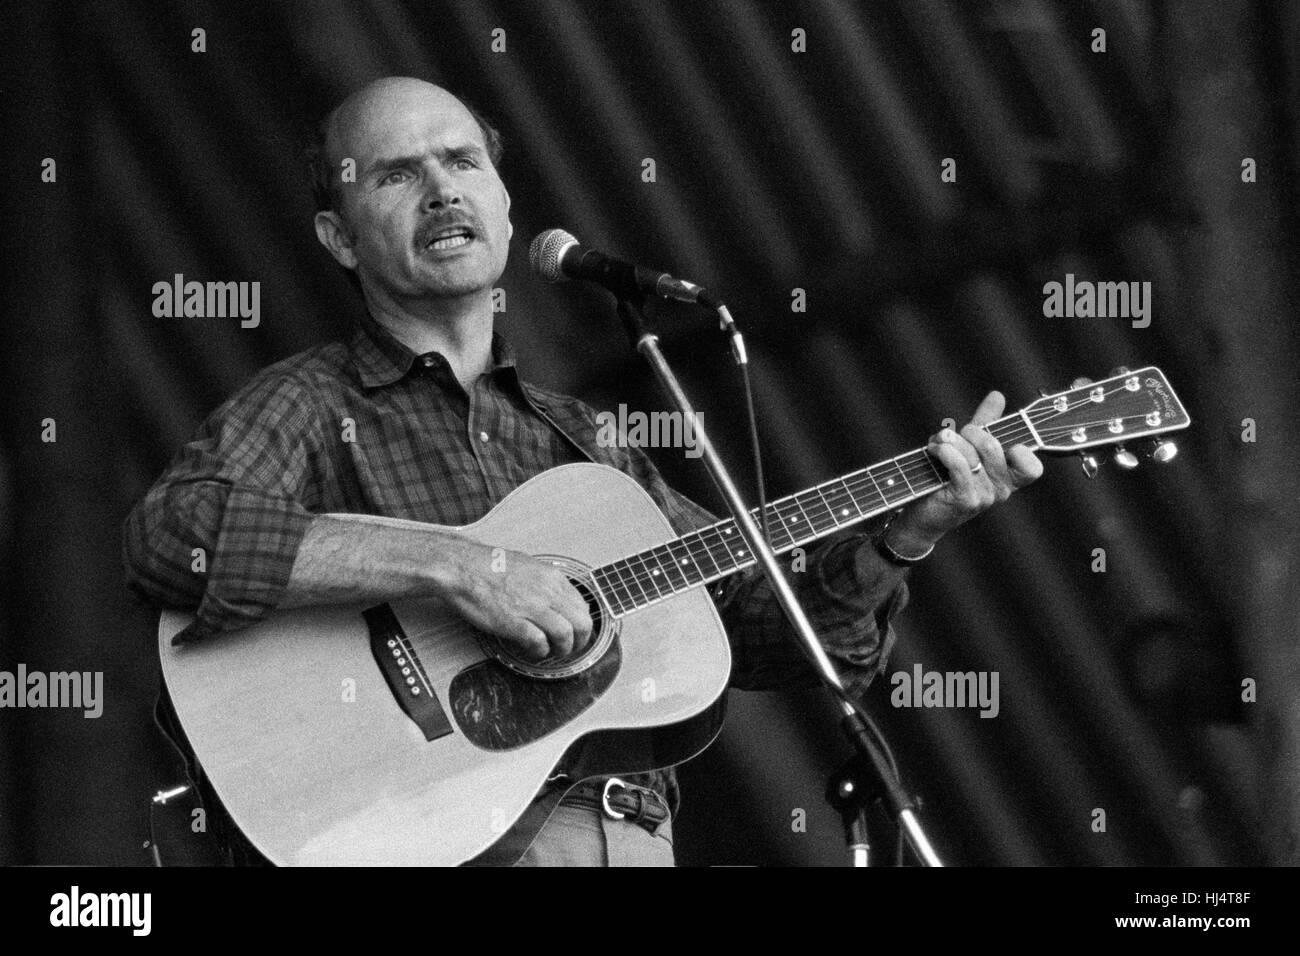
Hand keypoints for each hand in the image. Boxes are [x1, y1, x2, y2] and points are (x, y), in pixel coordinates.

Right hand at [447, 548, 592, 660]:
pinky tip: (533, 651)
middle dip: (579, 642)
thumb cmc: (489, 566)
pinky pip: (538, 643)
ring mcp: (531, 606)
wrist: (462, 567)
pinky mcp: (513, 622)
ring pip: (565, 635)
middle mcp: (547, 591)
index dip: (581, 624)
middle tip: (569, 649)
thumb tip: (559, 597)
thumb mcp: (528, 566)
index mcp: (552, 577)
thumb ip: (547, 582)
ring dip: (562, 650)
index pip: (583, 606)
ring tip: (552, 652)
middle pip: (582, 623)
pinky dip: (540, 652)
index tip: (575, 633)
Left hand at [885, 391, 1043, 555]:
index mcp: (1008, 478)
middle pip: (994, 447)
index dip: (1023, 452)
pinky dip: (945, 452)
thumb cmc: (946, 479)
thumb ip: (985, 423)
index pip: (1033, 468)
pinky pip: (960, 467)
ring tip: (937, 443)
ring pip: (974, 454)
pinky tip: (935, 450)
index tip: (1005, 443)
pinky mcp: (966, 500)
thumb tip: (997, 395)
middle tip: (952, 434)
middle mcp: (1001, 490)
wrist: (921, 514)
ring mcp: (985, 497)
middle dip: (969, 432)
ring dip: (949, 440)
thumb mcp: (968, 447)